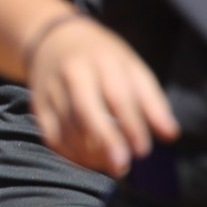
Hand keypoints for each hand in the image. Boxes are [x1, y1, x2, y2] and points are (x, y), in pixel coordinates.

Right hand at [27, 15, 178, 176]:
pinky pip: (50, 136)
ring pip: (66, 127)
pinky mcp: (37, 105)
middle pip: (85, 111)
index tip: (143, 151)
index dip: (131, 126)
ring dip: (89, 154)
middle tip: (121, 166)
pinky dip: (69, 155)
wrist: (54, 40)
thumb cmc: (103, 58)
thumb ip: (151, 101)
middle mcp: (71, 74)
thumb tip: (169, 135)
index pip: (117, 96)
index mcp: (101, 61)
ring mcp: (50, 89)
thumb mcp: (131, 68)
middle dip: (104, 140)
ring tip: (112, 167)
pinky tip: (89, 162)